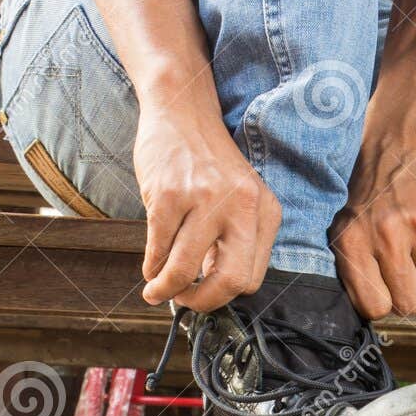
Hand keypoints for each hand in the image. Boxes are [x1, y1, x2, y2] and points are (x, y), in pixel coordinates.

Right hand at [134, 99, 281, 310]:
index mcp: (265, 212)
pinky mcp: (169, 195)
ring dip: (165, 289)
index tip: (205, 294)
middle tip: (183, 302)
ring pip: (185, 270)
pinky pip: (158, 249)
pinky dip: (151, 266)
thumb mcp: (239, 199)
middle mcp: (243, 207)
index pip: (251, 278)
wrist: (181, 112)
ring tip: (155, 290)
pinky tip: (149, 266)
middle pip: (230, 282)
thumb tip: (210, 290)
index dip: (224, 295)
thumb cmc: (208, 163)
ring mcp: (205, 200)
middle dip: (202, 303)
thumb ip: (232, 242)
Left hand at [332, 141, 415, 318]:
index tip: (382, 291)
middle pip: (409, 305)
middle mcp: (387, 234)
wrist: (396, 157)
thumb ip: (353, 276)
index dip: (382, 304)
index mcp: (354, 242)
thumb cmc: (368, 207)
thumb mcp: (344, 236)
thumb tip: (375, 315)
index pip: (376, 308)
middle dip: (407, 297)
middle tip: (402, 275)